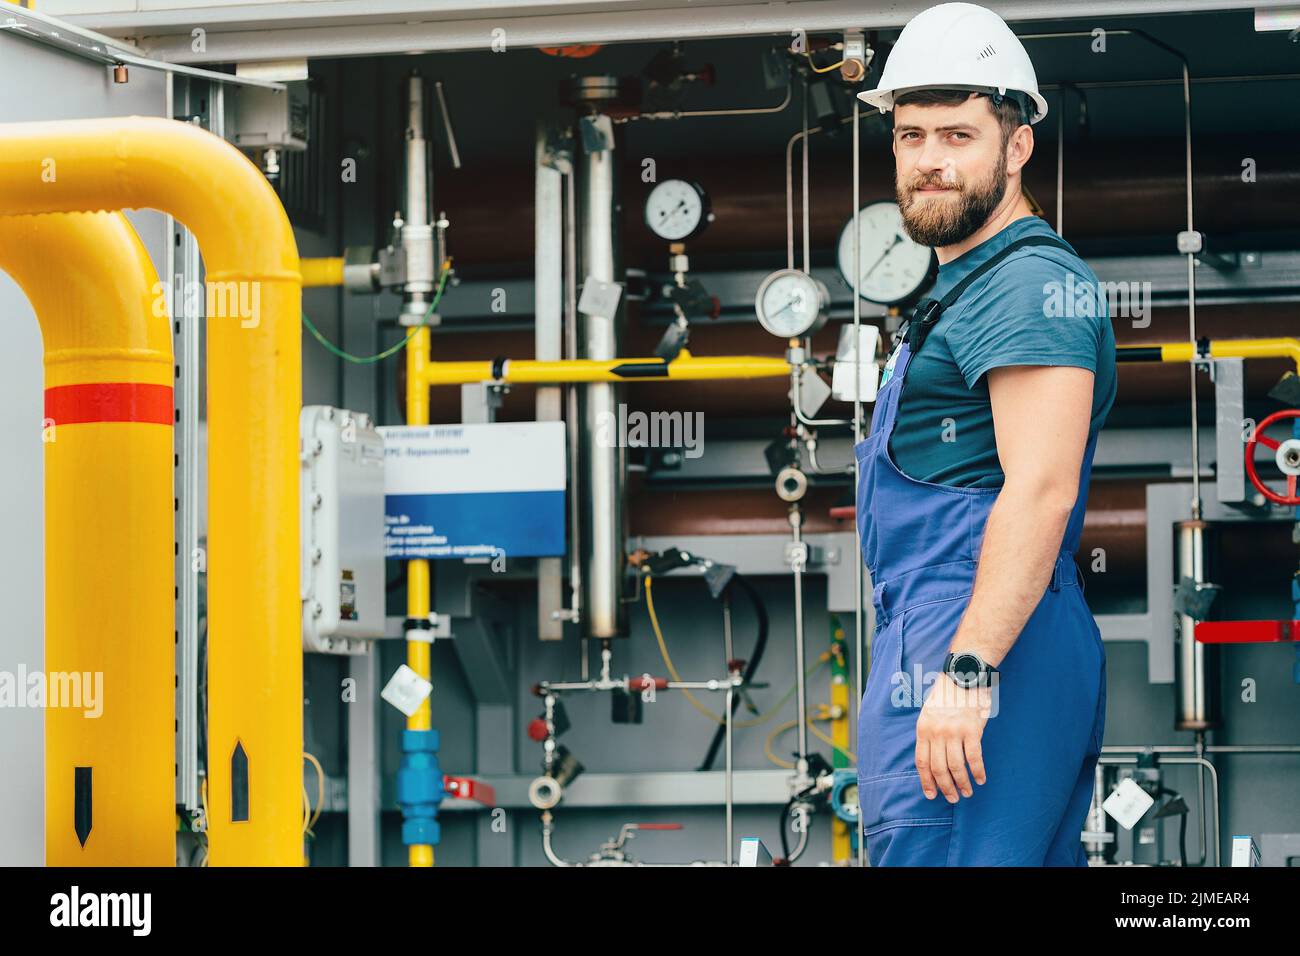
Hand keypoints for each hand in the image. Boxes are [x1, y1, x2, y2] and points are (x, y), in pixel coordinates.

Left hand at [914, 675, 991, 802]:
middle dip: (945, 787)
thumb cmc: (948, 694)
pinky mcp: (972, 730)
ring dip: (962, 783)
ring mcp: (954, 732)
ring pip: (956, 767)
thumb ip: (930, 733)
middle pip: (939, 768)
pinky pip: (974, 758)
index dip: (926, 781)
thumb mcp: (929, 711)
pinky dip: (978, 771)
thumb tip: (932, 758)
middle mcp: (936, 732)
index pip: (922, 762)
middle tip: (953, 798)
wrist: (963, 674)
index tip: (931, 795)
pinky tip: (981, 779)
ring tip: (967, 792)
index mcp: (923, 728)